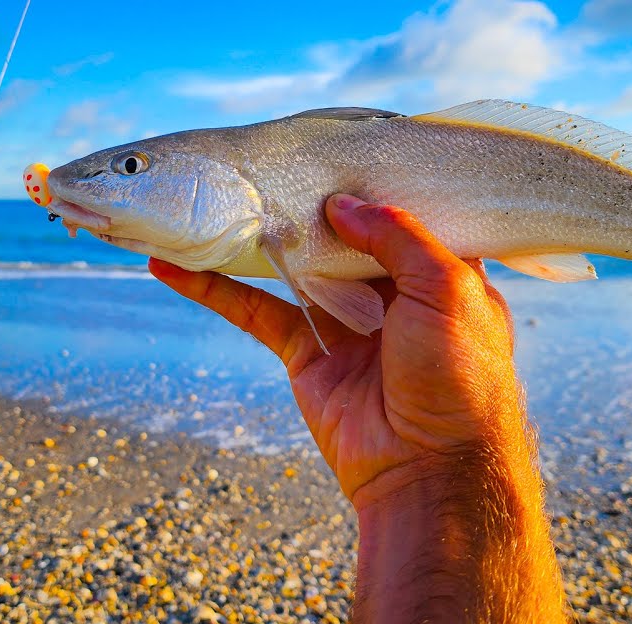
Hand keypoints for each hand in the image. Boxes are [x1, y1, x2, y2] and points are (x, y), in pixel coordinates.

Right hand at [149, 193, 528, 505]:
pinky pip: (254, 311)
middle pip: (336, 234)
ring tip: (202, 201)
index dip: (366, 182)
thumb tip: (338, 203)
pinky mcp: (304, 355)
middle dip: (300, 203)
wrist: (430, 470)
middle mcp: (390, 291)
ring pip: (287, 266)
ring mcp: (343, 321)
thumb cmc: (459, 377)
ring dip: (248, 239)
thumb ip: (396, 234)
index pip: (398, 212)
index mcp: (438, 270)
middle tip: (255, 161)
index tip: (328, 146)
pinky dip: (213, 290)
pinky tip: (172, 267)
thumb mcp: (448, 288)